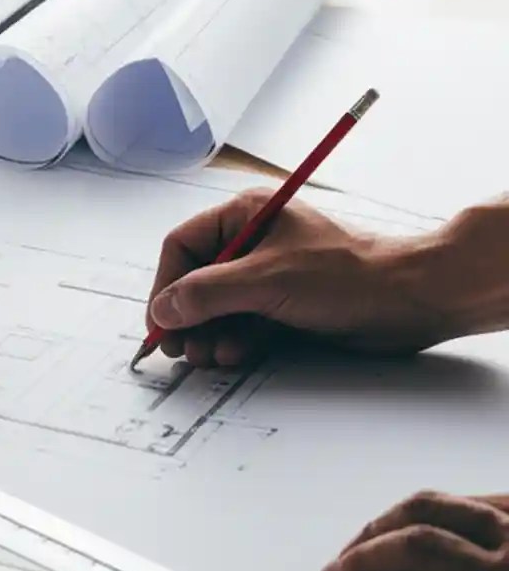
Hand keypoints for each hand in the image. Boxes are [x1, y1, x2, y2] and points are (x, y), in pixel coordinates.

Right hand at [145, 188, 480, 366]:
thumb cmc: (349, 275)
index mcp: (245, 215)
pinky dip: (232, 340)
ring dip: (208, 334)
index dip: (165, 285)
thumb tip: (163, 310)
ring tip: (208, 355)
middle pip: (195, 280)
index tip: (160, 321)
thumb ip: (207, 294)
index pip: (182, 246)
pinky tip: (233, 353)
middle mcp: (252, 241)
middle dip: (187, 317)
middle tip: (180, 348)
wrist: (411, 300)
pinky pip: (241, 323)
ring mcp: (268, 274)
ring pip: (216, 307)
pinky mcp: (283, 304)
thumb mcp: (267, 281)